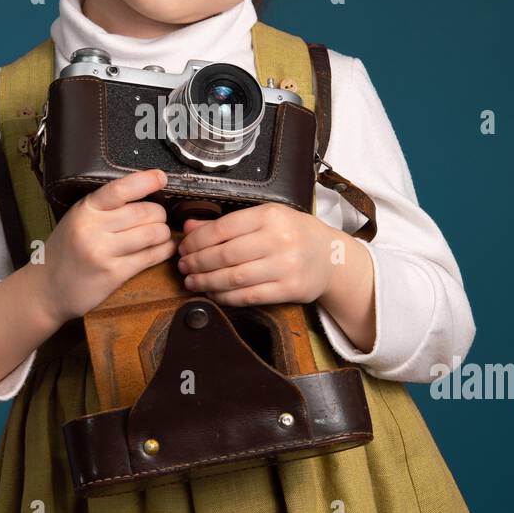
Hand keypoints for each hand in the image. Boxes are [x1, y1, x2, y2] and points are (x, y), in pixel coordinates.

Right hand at [33, 168, 175, 326]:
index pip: (120, 189)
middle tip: (158, 218)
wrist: (46, 289)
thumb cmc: (66, 251)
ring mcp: (103, 252)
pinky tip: (164, 248)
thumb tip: (144, 191)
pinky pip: (150, 257)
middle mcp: (93, 228)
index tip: (161, 178)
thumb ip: (104, 206)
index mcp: (85, 209)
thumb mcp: (77, 219)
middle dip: (159, 214)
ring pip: (152, 233)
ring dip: (163, 233)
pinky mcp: (113, 274)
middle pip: (145, 212)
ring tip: (160, 234)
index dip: (146, 181)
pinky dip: (164, 251)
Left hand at [176, 202, 336, 307]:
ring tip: (192, 281)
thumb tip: (189, 228)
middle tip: (183, 266)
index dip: (196, 240)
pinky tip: (213, 293)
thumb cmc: (294, 233)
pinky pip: (249, 296)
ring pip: (234, 278)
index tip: (184, 247)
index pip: (223, 228)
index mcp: (270, 215)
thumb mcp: (264, 218)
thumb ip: (226, 223)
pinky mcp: (290, 289)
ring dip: (206, 282)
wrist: (330, 256)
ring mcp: (286, 266)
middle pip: (225, 255)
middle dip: (197, 262)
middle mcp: (279, 239)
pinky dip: (226, 297)